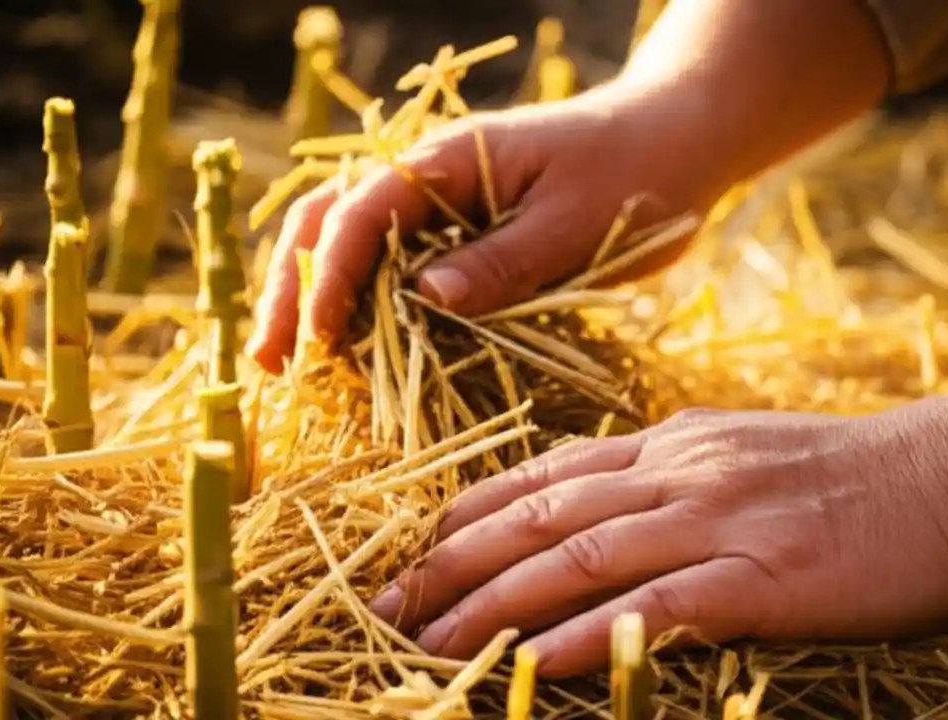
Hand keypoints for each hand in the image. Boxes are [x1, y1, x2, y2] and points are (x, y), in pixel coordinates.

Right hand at [245, 83, 725, 373]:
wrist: (677, 137)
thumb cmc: (637, 172)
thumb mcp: (576, 225)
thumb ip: (503, 261)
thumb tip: (424, 299)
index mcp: (449, 159)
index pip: (359, 212)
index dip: (327, 278)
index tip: (317, 343)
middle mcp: (430, 174)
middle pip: (327, 221)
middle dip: (291, 290)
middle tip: (270, 364)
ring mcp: (440, 200)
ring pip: (348, 240)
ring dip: (313, 297)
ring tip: (293, 364)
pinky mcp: (460, 228)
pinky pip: (393, 262)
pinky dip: (362, 302)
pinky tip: (351, 347)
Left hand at [369, 400, 947, 675]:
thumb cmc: (873, 476)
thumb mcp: (759, 456)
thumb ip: (688, 478)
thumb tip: (624, 511)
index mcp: (680, 444)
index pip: (550, 474)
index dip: (473, 511)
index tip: (417, 544)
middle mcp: (682, 473)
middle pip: (539, 516)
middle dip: (451, 560)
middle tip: (383, 601)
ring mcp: (718, 521)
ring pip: (574, 559)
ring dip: (487, 604)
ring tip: (420, 641)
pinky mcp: (761, 578)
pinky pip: (651, 610)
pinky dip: (580, 640)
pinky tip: (527, 668)